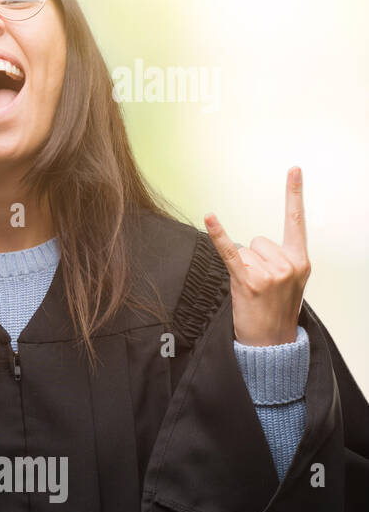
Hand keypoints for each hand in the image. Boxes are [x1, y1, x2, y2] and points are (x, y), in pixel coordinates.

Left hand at [205, 167, 310, 346]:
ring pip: (244, 250)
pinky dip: (218, 235)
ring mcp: (270, 273)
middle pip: (258, 240)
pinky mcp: (248, 281)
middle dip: (254, 259)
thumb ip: (278, 258)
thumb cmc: (276, 309)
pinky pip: (229, 251)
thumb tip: (252, 248)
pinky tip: (210, 217)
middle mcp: (288, 263)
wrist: (272, 342)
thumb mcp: (289, 281)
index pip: (296, 221)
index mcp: (300, 261)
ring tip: (252, 290)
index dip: (294, 194)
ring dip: (243, 267)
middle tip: (261, 285)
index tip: (294, 170)